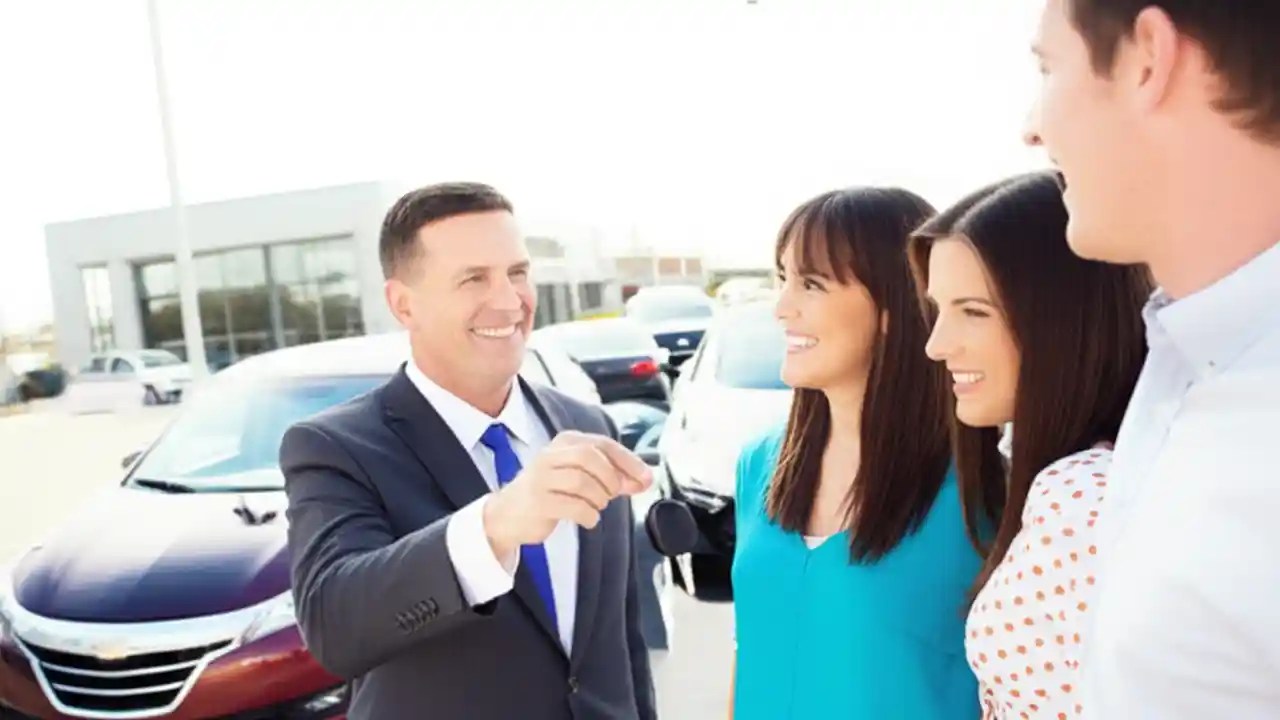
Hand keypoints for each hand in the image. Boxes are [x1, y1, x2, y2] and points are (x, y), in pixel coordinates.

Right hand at [482, 431, 652, 558]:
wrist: (507, 515)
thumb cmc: (550, 493)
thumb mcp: (581, 478)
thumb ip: (612, 476)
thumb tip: (645, 479)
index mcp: (564, 443)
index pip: (603, 444)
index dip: (628, 461)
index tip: (647, 478)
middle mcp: (550, 455)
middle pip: (591, 457)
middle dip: (611, 478)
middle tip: (612, 495)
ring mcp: (541, 478)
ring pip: (583, 482)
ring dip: (599, 499)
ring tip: (595, 506)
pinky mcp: (537, 502)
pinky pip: (574, 506)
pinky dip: (589, 515)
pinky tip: (587, 518)